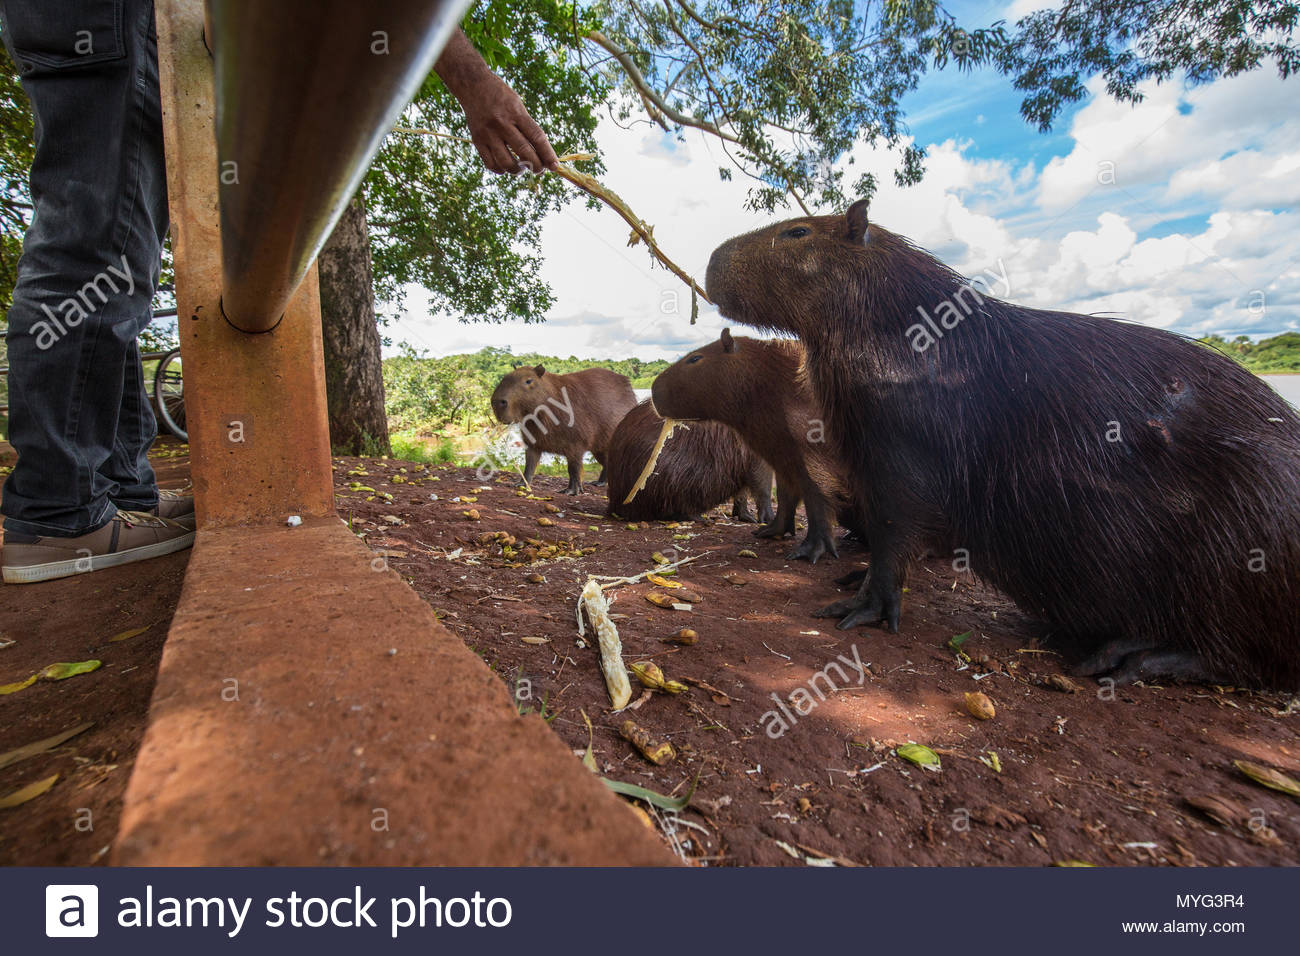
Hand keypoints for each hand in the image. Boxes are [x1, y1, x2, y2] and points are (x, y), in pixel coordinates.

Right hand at [435, 31, 558, 174]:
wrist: (472, 84)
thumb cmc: (500, 95)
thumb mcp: (518, 104)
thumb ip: (527, 126)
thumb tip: (540, 152)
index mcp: (516, 113)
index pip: (537, 137)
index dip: (548, 154)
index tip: (554, 166)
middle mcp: (502, 124)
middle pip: (524, 153)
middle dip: (536, 166)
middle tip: (539, 169)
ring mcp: (488, 134)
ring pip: (507, 163)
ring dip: (518, 171)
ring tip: (522, 168)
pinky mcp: (477, 140)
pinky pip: (490, 163)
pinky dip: (501, 170)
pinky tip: (506, 167)